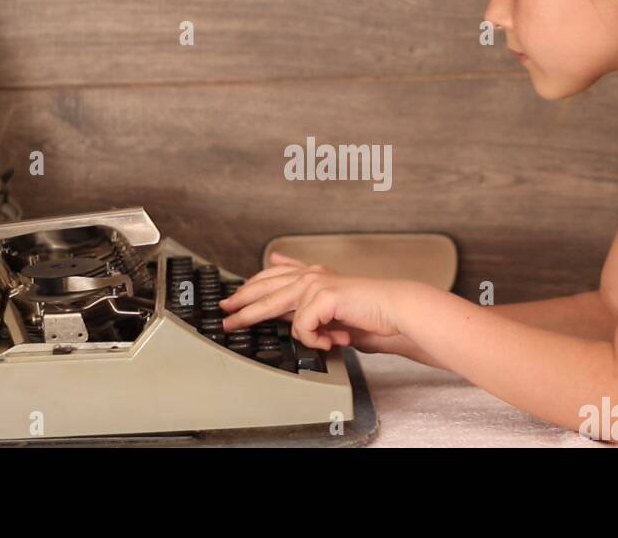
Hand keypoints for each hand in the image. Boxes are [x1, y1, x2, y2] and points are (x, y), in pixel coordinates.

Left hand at [219, 252, 403, 349]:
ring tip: (236, 327)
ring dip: (253, 317)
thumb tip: (290, 316)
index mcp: (313, 275)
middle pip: (264, 287)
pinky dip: (314, 339)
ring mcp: (316, 283)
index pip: (272, 277)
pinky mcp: (323, 296)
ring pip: (273, 304)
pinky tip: (332, 341)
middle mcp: (312, 275)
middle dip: (239, 301)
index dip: (249, 287)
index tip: (231, 299)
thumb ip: (308, 309)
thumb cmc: (369, 316)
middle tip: (221, 315)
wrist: (396, 314)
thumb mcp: (332, 314)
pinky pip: (302, 327)